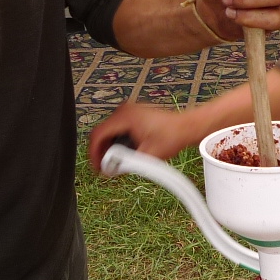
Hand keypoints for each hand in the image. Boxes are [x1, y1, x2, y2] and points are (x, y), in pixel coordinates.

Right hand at [88, 100, 202, 172]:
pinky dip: (116, 141)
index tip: (96, 164)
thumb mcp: (148, 155)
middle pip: (101, 132)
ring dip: (109, 147)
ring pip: (108, 131)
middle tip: (105, 167)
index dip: (94, 152)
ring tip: (115, 162)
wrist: (185, 127)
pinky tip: (123, 153)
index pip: (98, 134)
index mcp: (125, 117)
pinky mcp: (132, 114)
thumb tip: (111, 168)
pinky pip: (117, 128)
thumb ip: (127, 162)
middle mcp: (125, 111)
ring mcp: (128, 111)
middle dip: (102, 151)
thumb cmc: (172, 136)